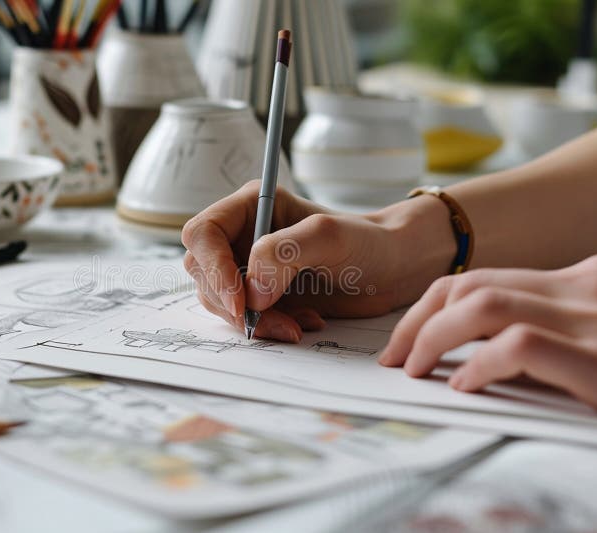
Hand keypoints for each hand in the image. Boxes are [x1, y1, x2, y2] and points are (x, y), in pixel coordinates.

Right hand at [182, 181, 454, 341]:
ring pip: (220, 299)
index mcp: (252, 206)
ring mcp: (248, 266)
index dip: (213, 268)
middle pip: (204, 271)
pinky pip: (243, 317)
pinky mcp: (260, 295)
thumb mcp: (330, 237)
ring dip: (252, 320)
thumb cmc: (368, 241)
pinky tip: (303, 324)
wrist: (393, 270)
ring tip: (298, 324)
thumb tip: (251, 290)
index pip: (203, 233)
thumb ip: (284, 253)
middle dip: (232, 302)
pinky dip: (267, 328)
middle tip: (272, 322)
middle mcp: (243, 234)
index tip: (241, 301)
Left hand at [380, 254, 596, 416]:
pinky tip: (463, 385)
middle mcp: (590, 285)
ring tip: (415, 370)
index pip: (481, 277)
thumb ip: (557, 328)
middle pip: (470, 286)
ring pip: (483, 304)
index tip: (406, 339)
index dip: (430, 307)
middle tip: (395, 357)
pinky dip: (477, 363)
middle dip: (416, 321)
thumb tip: (477, 351)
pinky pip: (518, 344)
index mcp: (586, 278)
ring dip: (431, 337)